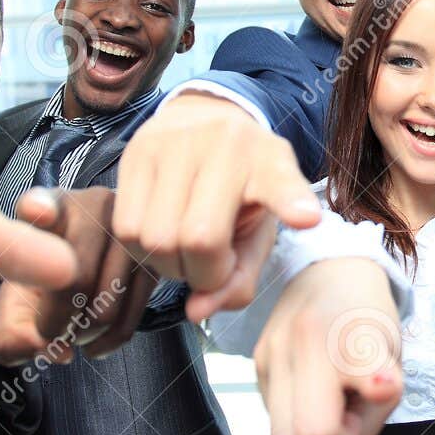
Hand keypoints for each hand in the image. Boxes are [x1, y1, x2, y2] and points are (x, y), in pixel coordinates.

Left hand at [0, 186, 160, 364]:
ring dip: (84, 336)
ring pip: (108, 303)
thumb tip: (54, 351)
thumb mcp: (15, 299)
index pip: (41, 204)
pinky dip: (110, 342)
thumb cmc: (43, 279)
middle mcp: (96, 206)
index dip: (40, 209)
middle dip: (58, 325)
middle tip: (49, 336)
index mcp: (49, 204)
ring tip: (71, 337)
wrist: (82, 261)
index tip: (38, 217)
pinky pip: (133, 314)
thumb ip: (10, 334)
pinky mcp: (154, 260)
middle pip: (77, 279)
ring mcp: (131, 231)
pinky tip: (93, 345)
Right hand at [113, 93, 320, 323]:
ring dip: (169, 264)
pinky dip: (143, 250)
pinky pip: (127, 228)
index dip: (291, 202)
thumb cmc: (239, 189)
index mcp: (269, 161)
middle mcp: (225, 144)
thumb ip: (240, 278)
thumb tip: (197, 311)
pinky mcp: (136, 152)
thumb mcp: (258, 229)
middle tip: (212, 264)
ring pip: (156, 238)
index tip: (307, 219)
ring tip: (186, 248)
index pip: (280, 183)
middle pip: (199, 239)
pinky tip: (162, 234)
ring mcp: (176, 143)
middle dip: (203, 273)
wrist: (203, 123)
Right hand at [254, 258, 402, 434]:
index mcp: (346, 345)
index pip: (321, 432)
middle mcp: (301, 345)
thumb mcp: (392, 368)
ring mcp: (271, 351)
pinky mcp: (256, 358)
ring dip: (307, 429)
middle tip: (349, 413)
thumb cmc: (372, 321)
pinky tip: (314, 384)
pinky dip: (294, 411)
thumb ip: (365, 429)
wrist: (335, 267)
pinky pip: (270, 412)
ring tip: (331, 398)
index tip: (365, 414)